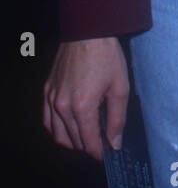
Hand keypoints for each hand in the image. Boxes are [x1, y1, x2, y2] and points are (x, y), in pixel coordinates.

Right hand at [43, 37, 129, 161]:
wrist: (87, 32)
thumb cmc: (106, 57)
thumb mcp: (120, 87)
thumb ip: (117, 118)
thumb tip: (115, 143)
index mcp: (82, 107)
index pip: (88, 143)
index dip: (100, 153)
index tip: (109, 155)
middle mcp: (62, 107)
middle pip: (73, 142)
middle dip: (88, 147)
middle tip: (102, 144)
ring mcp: (51, 99)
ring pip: (57, 135)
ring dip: (72, 141)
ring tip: (88, 137)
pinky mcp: (47, 91)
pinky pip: (47, 121)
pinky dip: (57, 130)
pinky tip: (69, 128)